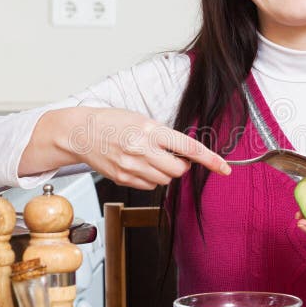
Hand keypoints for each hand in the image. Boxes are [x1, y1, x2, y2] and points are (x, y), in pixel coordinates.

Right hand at [21, 106, 230, 189]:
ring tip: (150, 158)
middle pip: (179, 170)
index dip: (210, 159)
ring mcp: (131, 166)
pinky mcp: (123, 179)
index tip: (225, 168)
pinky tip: (138, 165)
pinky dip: (150, 179)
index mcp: (150, 130)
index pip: (189, 148)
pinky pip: (149, 186)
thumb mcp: (142, 120)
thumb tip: (185, 153)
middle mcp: (142, 150)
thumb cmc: (112, 122)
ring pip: (165, 180)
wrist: (80, 132)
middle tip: (171, 155)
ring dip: (165, 172)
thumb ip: (164, 136)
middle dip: (181, 165)